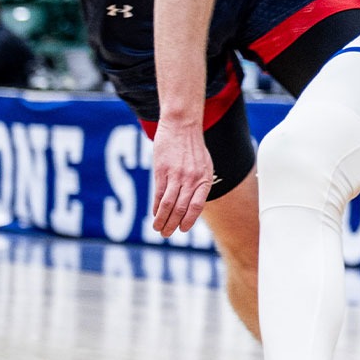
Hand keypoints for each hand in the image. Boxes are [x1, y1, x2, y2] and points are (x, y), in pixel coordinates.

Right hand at [150, 119, 213, 234]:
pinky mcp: (161, 170)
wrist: (182, 125)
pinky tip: (154, 213)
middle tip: (166, 234)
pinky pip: (158, 193)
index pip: (196, 207)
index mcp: (204, 179)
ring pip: (167, 204)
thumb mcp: (205, 165)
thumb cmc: (194, 147)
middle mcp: (191, 179)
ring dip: (162, 219)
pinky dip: (156, 206)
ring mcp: (175, 175)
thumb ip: (200, 185)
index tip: (182, 229)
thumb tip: (192, 206)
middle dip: (172, 225)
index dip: (188, 221)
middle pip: (180, 208)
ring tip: (158, 228)